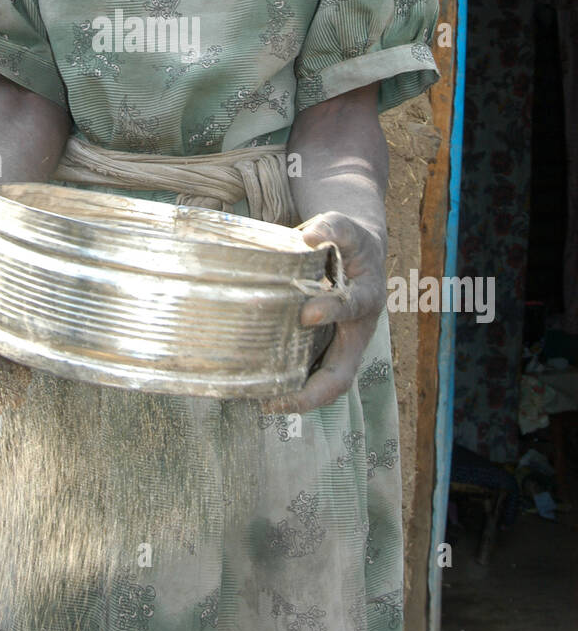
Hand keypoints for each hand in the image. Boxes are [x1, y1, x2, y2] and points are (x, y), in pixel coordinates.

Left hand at [260, 211, 385, 414]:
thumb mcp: (345, 226)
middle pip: (344, 372)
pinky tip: (264, 395)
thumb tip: (307, 237)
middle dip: (314, 390)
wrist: (361, 252)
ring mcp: (346, 346)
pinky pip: (316, 379)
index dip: (333, 311)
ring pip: (330, 385)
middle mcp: (358, 331)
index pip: (353, 308)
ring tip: (267, 404)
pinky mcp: (330, 351)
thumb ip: (330, 228)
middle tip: (280, 398)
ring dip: (301, 399)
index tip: (306, 314)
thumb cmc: (349, 241)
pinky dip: (295, 391)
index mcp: (366, 296)